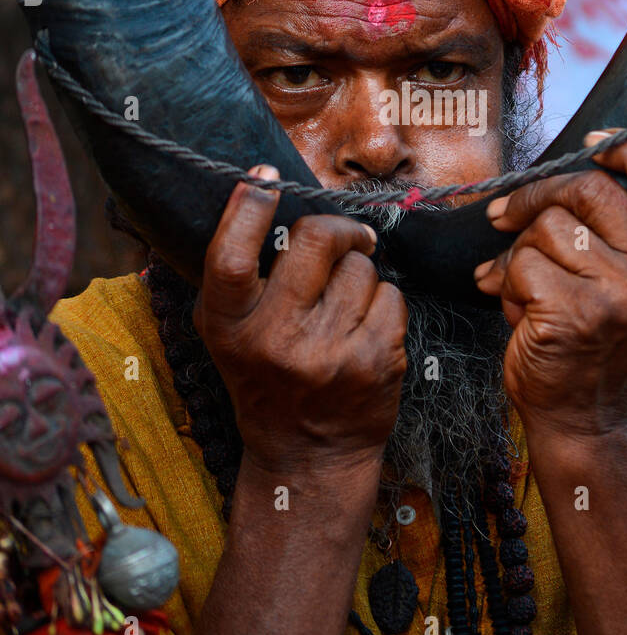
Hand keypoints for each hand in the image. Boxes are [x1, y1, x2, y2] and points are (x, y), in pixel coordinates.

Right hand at [193, 166, 407, 475]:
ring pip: (361, 267)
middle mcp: (275, 341)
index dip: (247, 206)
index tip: (264, 178)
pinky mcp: (375, 362)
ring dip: (359, 274)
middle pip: (315, 240)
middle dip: (335, 229)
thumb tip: (257, 185)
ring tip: (344, 306)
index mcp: (229, 328)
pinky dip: (384, 302)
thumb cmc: (266, 378)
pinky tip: (366, 328)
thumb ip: (235, 274)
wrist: (307, 457)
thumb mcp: (227, 335)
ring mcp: (328, 353)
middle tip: (341, 238)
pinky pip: (392, 295)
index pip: (231, 256)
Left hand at [473, 135, 626, 441]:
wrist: (582, 414)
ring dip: (519, 252)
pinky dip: (505, 282)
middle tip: (505, 214)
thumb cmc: (595, 332)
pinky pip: (521, 264)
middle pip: (589, 189)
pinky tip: (520, 311)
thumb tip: (570, 160)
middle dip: (536, 197)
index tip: (590, 149)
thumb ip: (616, 223)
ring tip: (527, 287)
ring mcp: (624, 296)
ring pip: (547, 227)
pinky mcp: (577, 315)